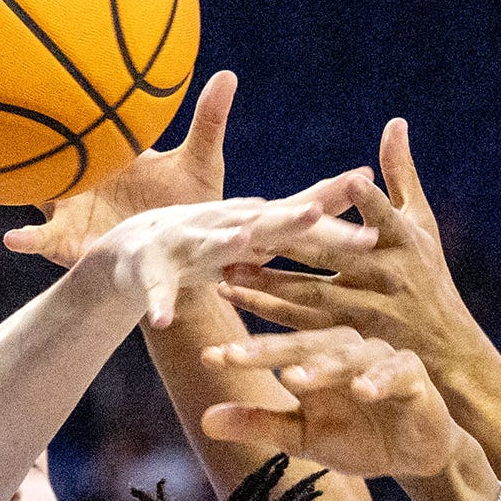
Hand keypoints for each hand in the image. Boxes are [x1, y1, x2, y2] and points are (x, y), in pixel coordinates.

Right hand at [5, 70, 234, 269]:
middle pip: (47, 159)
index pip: (76, 128)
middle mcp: (84, 182)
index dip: (56, 106)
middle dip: (26, 143)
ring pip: (38, 195)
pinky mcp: (74, 245)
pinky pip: (46, 241)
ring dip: (19, 187)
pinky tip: (12, 238)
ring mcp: (74, 213)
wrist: (186, 253)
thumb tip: (227, 74)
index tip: (34, 78)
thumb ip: (207, 122)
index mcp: (107, 158)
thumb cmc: (189, 204)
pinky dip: (29, 240)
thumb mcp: (199, 163)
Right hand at [96, 171, 376, 328]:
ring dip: (225, 243)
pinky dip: (158, 302)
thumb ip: (293, 223)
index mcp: (253, 223)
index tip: (367, 180)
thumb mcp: (253, 235)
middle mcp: (223, 225)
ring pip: (209, 244)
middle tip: (317, 211)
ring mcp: (186, 245)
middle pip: (264, 223)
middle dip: (291, 218)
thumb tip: (342, 208)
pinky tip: (163, 319)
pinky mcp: (151, 271)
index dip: (332, 195)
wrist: (133, 252)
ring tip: (243, 241)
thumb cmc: (204, 244)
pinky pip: (156, 290)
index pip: (300, 207)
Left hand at [201, 327, 458, 480]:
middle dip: (271, 350)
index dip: (244, 354)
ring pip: (349, 355)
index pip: (275, 351)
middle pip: (306, 344)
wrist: (413, 456)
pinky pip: (396, 372)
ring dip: (323, 366)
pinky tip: (363, 391)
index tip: (210, 356)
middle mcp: (345, 350)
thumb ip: (260, 424)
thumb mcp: (302, 437)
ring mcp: (380, 359)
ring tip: (294, 379)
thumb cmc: (357, 438)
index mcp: (315, 359)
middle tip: (237, 356)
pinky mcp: (413, 376)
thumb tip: (204, 420)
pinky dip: (379, 380)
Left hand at [217, 118, 482, 377]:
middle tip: (254, 225)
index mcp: (405, 243)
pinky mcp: (345, 337)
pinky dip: (264, 309)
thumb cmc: (428, 269)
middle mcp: (385, 277)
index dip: (371, 201)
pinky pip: (299, 323)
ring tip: (226, 269)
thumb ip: (401, 174)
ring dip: (267, 283)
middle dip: (294, 243)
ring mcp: (364, 311)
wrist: (445, 343)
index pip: (385, 218)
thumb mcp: (421, 222)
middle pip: (334, 256)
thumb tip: (395, 122)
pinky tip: (231, 294)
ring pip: (309, 296)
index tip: (355, 181)